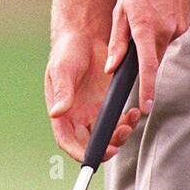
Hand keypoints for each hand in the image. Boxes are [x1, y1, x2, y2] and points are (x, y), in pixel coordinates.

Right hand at [45, 28, 142, 163]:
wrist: (85, 34)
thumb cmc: (68, 50)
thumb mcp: (63, 69)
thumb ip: (62, 92)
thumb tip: (56, 112)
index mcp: (61, 112)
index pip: (67, 141)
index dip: (79, 152)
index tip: (95, 156)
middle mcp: (76, 116)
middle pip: (89, 142)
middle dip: (105, 147)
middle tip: (118, 141)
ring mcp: (93, 111)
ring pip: (107, 134)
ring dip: (119, 135)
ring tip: (129, 121)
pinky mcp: (108, 103)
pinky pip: (118, 120)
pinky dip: (126, 121)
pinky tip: (133, 113)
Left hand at [104, 0, 189, 113]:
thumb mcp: (119, 9)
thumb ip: (118, 42)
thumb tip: (112, 68)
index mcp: (145, 27)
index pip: (148, 66)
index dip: (148, 88)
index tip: (147, 105)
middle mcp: (165, 30)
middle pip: (153, 57)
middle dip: (143, 54)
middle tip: (135, 30)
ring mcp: (178, 27)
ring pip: (161, 46)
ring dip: (151, 38)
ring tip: (147, 11)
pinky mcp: (185, 24)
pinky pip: (169, 35)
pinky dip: (161, 29)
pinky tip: (158, 10)